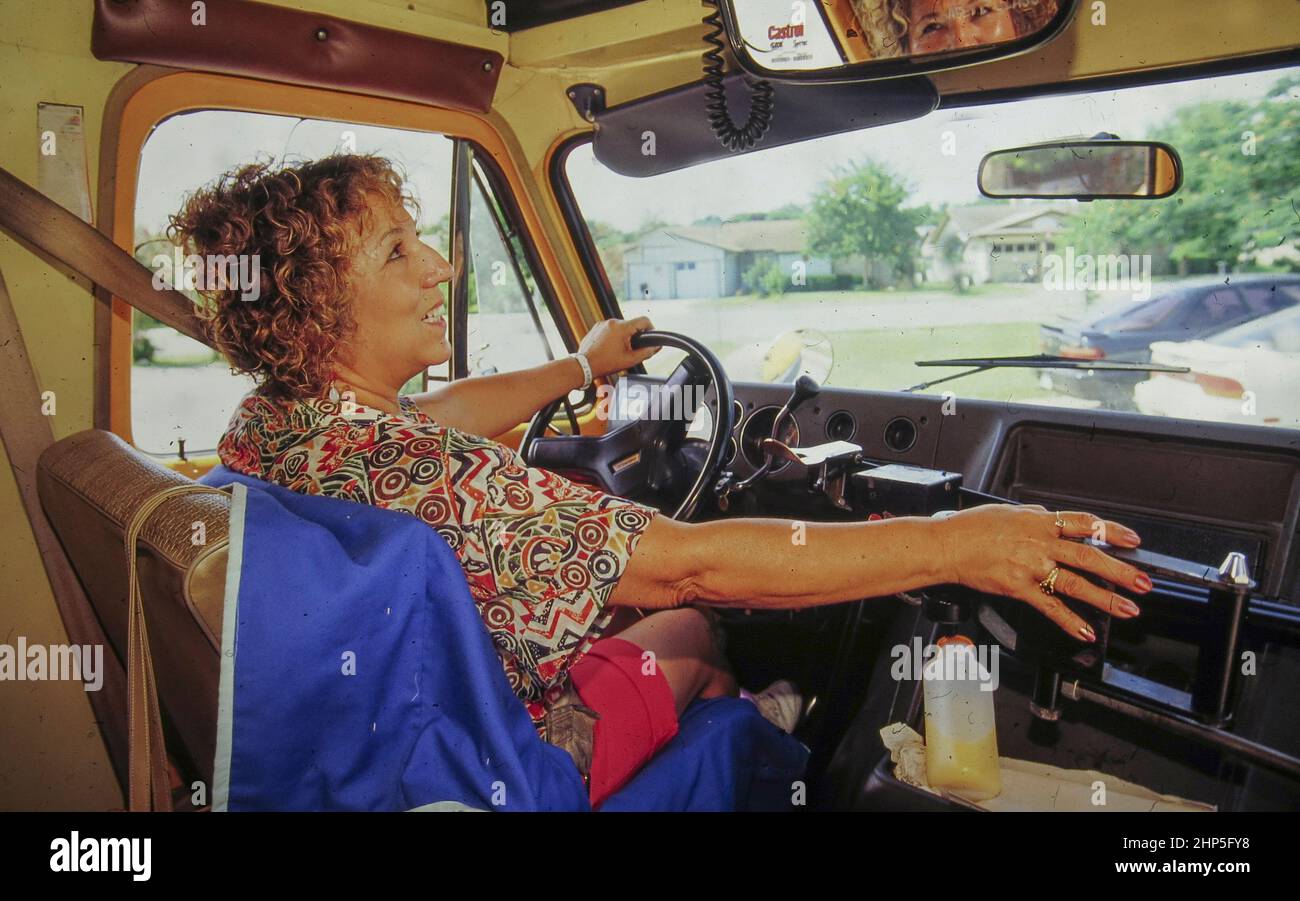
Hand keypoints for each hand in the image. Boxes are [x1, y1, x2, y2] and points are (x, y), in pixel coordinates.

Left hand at [578, 317, 660, 378]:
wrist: (584, 365)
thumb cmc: (604, 363)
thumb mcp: (629, 360)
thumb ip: (646, 353)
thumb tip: (655, 347)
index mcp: (622, 327)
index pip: (644, 320)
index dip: (651, 328)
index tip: (650, 336)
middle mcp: (612, 322)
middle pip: (631, 325)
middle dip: (634, 336)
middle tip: (632, 349)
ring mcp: (603, 324)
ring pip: (620, 327)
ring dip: (623, 336)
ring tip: (618, 350)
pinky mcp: (596, 327)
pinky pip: (610, 329)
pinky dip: (613, 337)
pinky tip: (609, 348)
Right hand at [933, 504, 1151, 640]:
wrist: (947, 545)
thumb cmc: (972, 528)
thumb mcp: (1010, 512)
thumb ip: (1037, 519)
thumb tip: (1056, 520)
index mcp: (1039, 522)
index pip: (1084, 523)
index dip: (1112, 531)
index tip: (1132, 540)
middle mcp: (1039, 543)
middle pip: (1088, 556)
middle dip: (1120, 571)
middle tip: (1143, 582)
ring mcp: (1030, 567)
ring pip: (1075, 583)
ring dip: (1104, 598)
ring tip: (1127, 609)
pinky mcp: (1018, 587)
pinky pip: (1048, 606)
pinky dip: (1069, 620)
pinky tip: (1084, 630)